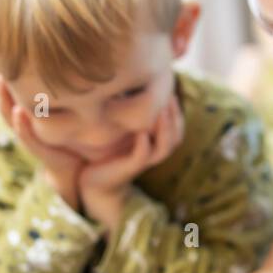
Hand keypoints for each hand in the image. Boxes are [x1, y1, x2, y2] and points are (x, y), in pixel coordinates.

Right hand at [0, 69, 82, 207]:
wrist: (75, 166)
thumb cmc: (68, 130)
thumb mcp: (61, 101)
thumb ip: (55, 78)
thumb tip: (56, 41)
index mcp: (24, 105)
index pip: (6, 82)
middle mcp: (23, 119)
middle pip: (2, 96)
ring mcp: (30, 134)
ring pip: (10, 114)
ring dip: (3, 98)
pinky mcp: (42, 150)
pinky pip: (29, 137)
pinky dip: (22, 126)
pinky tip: (20, 113)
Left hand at [77, 91, 184, 228]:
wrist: (94, 182)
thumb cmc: (105, 155)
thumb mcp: (119, 135)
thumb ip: (127, 119)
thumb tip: (127, 90)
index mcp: (153, 146)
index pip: (177, 130)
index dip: (177, 114)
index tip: (172, 94)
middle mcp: (152, 154)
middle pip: (176, 138)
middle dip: (175, 117)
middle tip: (170, 97)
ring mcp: (141, 162)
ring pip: (164, 148)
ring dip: (165, 129)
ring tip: (161, 110)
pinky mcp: (128, 168)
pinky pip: (142, 157)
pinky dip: (144, 145)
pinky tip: (142, 133)